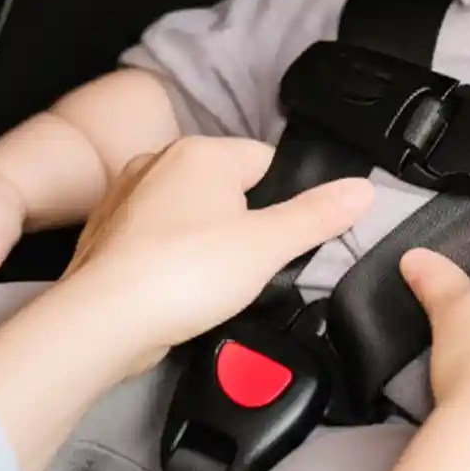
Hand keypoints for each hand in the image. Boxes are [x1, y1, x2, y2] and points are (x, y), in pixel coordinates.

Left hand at [65, 135, 374, 375]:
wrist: (105, 319)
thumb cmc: (187, 273)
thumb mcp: (269, 246)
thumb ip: (317, 216)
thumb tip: (364, 188)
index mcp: (200, 151)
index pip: (264, 162)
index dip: (281, 203)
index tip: (278, 242)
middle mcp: (157, 161)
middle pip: (224, 188)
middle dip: (240, 224)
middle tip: (246, 269)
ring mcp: (125, 196)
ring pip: (186, 214)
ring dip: (202, 243)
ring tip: (207, 284)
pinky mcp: (105, 234)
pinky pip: (153, 240)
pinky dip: (168, 260)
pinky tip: (174, 291)